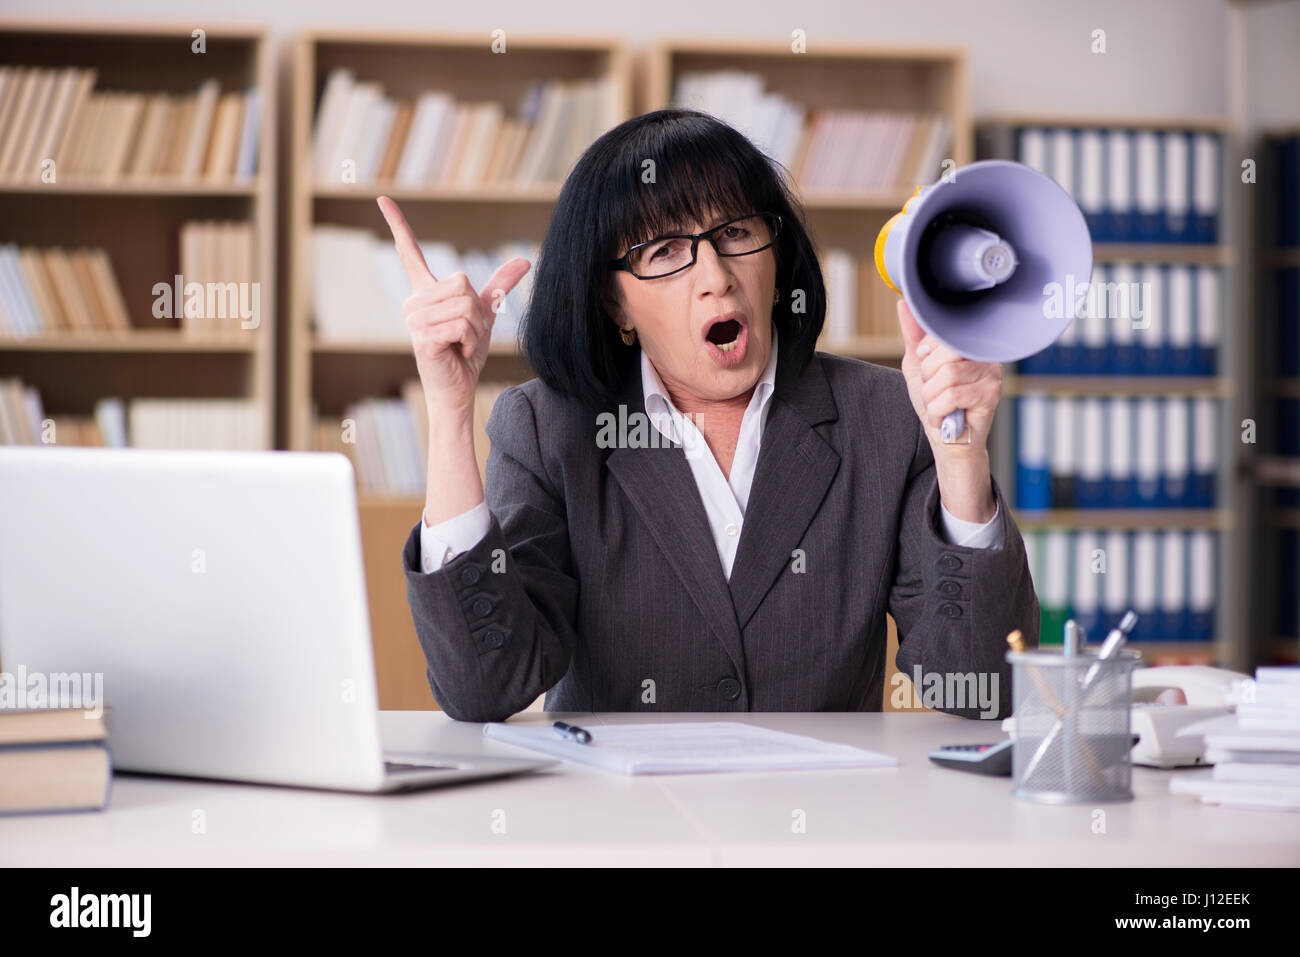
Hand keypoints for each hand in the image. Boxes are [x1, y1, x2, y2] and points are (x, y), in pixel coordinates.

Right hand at [377, 196, 530, 415]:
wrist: (457, 388)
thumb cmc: (465, 352)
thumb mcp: (485, 314)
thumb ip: (499, 286)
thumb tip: (525, 261)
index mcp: (425, 292)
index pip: (409, 252)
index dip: (398, 224)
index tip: (382, 197)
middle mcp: (414, 302)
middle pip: (461, 281)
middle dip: (477, 310)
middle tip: (466, 333)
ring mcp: (414, 319)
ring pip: (464, 304)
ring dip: (475, 328)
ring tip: (461, 343)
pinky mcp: (422, 337)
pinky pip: (461, 324)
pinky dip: (470, 340)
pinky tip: (457, 351)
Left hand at [897, 297, 999, 523]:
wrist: (949, 441)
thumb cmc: (937, 402)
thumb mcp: (917, 366)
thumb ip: (913, 336)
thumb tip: (904, 303)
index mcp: (968, 343)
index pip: (944, 331)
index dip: (927, 349)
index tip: (925, 364)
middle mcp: (984, 353)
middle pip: (946, 350)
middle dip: (928, 376)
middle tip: (933, 390)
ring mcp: (992, 373)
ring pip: (948, 374)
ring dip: (931, 396)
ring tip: (938, 405)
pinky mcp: (992, 394)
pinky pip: (953, 395)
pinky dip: (939, 410)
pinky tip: (945, 416)